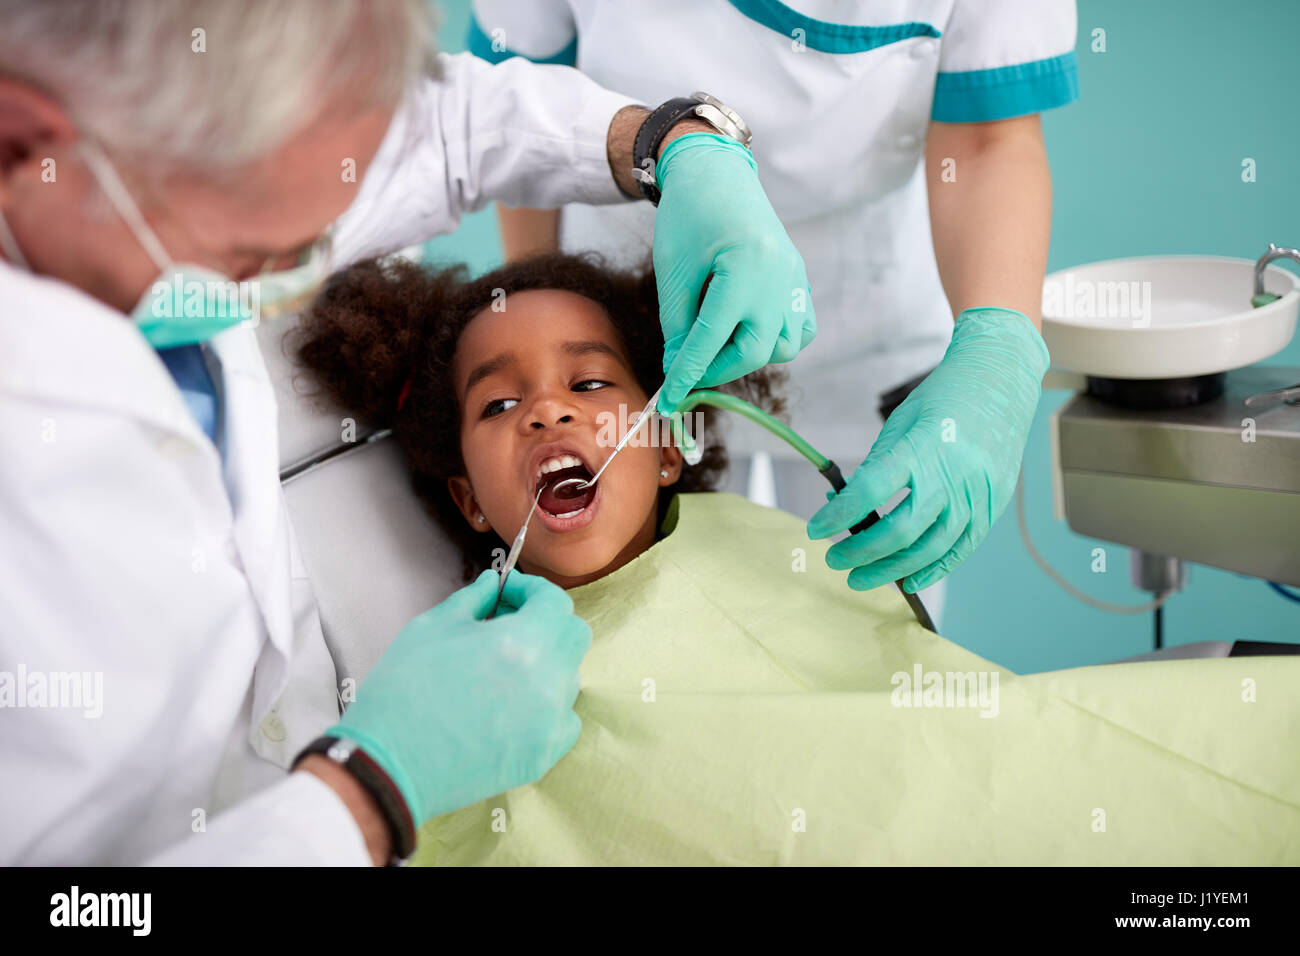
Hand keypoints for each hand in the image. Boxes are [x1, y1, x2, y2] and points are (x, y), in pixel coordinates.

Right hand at [327, 569, 590, 825]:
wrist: (388, 764)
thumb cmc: (403, 694)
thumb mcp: (431, 628)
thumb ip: (472, 599)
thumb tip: (493, 584)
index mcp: (521, 643)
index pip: (554, 602)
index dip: (531, 590)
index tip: (508, 592)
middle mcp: (546, 682)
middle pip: (573, 636)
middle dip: (546, 621)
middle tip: (508, 623)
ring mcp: (549, 723)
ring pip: (568, 677)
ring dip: (545, 662)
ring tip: (503, 668)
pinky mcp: (543, 755)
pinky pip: (564, 719)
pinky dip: (547, 705)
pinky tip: (514, 704)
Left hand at [651, 133, 814, 413]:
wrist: (717, 173)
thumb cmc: (689, 215)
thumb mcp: (675, 272)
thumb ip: (679, 324)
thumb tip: (680, 367)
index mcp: (744, 271)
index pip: (712, 340)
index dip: (687, 373)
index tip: (667, 399)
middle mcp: (778, 279)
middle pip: (755, 350)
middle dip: (718, 368)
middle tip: (688, 370)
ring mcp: (793, 280)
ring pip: (783, 345)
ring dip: (749, 356)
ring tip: (718, 346)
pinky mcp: (798, 279)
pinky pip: (800, 327)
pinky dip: (778, 340)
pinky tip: (749, 333)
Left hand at [807, 308, 1049, 591]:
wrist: (1001, 381)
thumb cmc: (943, 398)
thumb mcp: (901, 421)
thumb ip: (877, 466)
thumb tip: (845, 508)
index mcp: (921, 446)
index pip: (871, 490)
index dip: (839, 515)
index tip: (816, 529)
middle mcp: (952, 474)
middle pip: (902, 530)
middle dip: (861, 553)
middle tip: (834, 561)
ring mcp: (977, 494)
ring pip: (932, 548)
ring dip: (892, 570)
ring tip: (860, 577)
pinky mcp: (994, 506)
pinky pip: (962, 549)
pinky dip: (934, 570)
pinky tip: (907, 581)